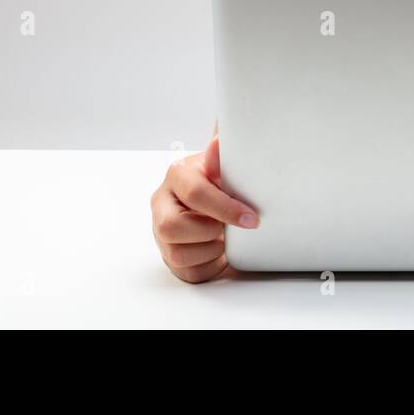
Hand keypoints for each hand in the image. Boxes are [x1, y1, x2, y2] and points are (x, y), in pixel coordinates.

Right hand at [150, 134, 258, 282]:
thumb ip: (220, 157)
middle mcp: (162, 203)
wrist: (215, 197)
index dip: (226, 208)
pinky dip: (210, 265)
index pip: (195, 193)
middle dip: (209, 231)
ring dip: (210, 250)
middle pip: (172, 227)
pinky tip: (220, 250)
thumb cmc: (221, 179)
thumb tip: (218, 142)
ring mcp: (161, 232)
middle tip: (230, 228)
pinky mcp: (170, 256)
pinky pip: (187, 272)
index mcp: (177, 174)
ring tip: (226, 238)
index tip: (251, 218)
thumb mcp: (223, 164)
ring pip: (178, 254)